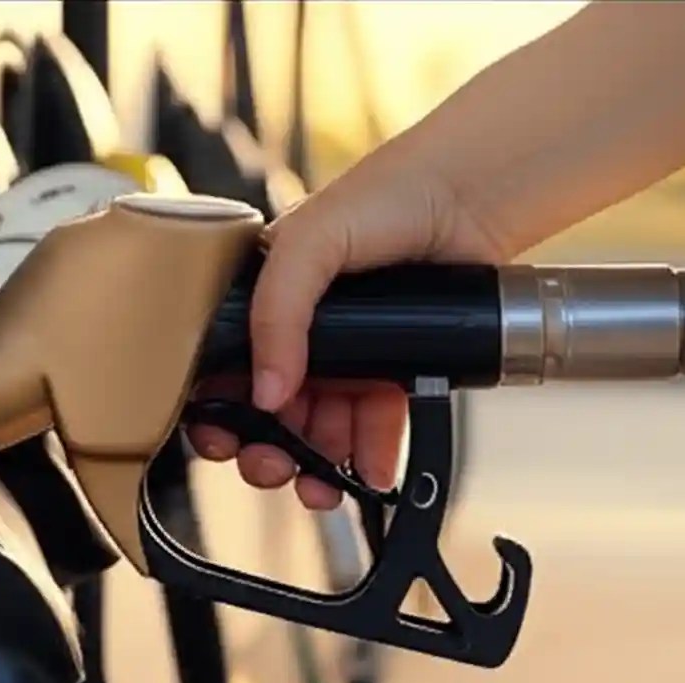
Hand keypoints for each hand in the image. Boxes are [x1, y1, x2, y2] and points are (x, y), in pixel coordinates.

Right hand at [186, 130, 509, 508]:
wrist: (468, 197)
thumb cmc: (385, 197)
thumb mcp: (307, 244)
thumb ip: (276, 314)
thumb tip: (265, 393)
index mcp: (264, 299)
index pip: (225, 368)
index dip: (217, 411)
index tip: (221, 439)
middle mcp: (302, 332)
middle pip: (268, 412)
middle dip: (264, 450)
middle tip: (273, 467)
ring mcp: (349, 355)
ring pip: (319, 429)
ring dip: (315, 465)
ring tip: (322, 483)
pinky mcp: (394, 369)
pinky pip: (374, 426)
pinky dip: (368, 455)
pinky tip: (369, 472)